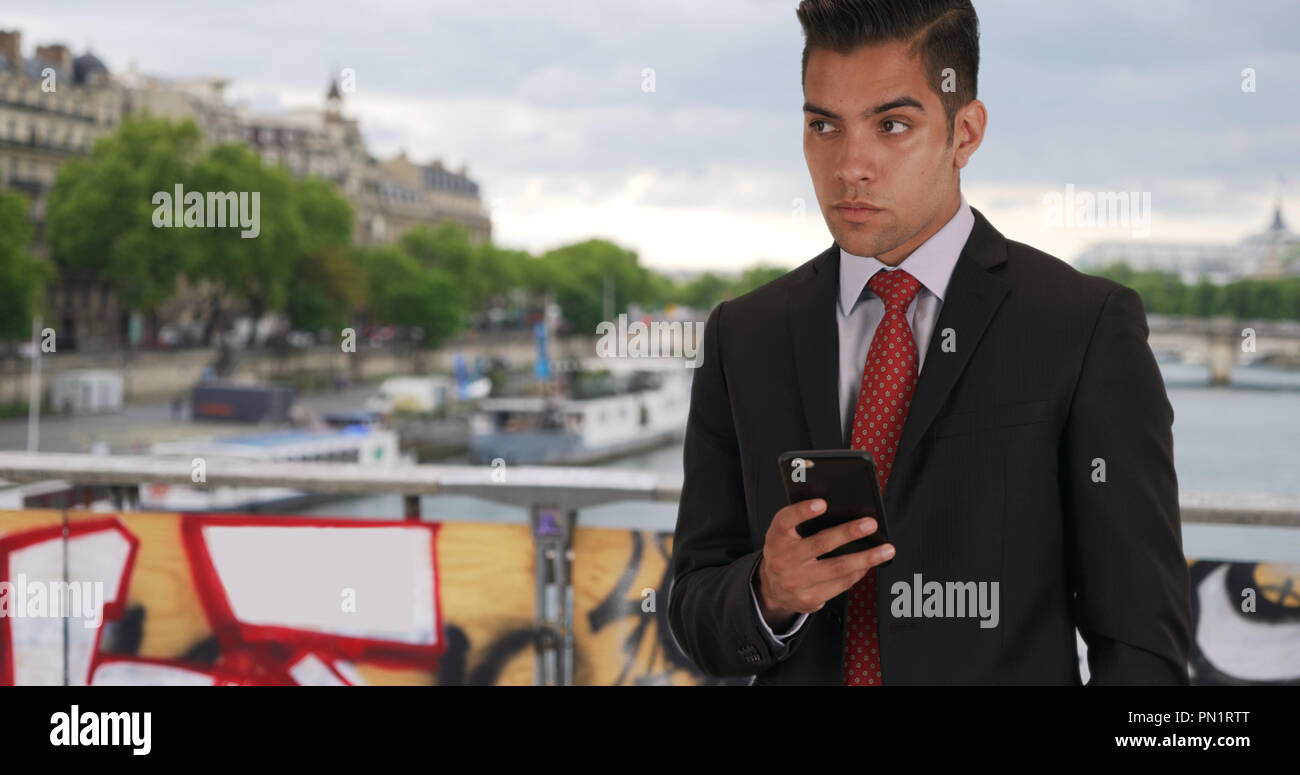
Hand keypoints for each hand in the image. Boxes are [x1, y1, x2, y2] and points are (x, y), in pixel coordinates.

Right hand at [755, 498, 894, 629]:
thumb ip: (801, 522)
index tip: (822, 503)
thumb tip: (840, 511)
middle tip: (870, 524)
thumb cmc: (784, 552)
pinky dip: (858, 573)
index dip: (803, 511)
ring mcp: (796, 582)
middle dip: (848, 533)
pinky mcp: (809, 598)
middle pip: (820, 544)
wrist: (772, 588)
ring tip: (885, 550)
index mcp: (776, 538)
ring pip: (837, 568)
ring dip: (865, 558)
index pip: (785, 520)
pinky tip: (868, 564)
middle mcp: (783, 560)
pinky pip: (840, 585)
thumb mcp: (784, 534)